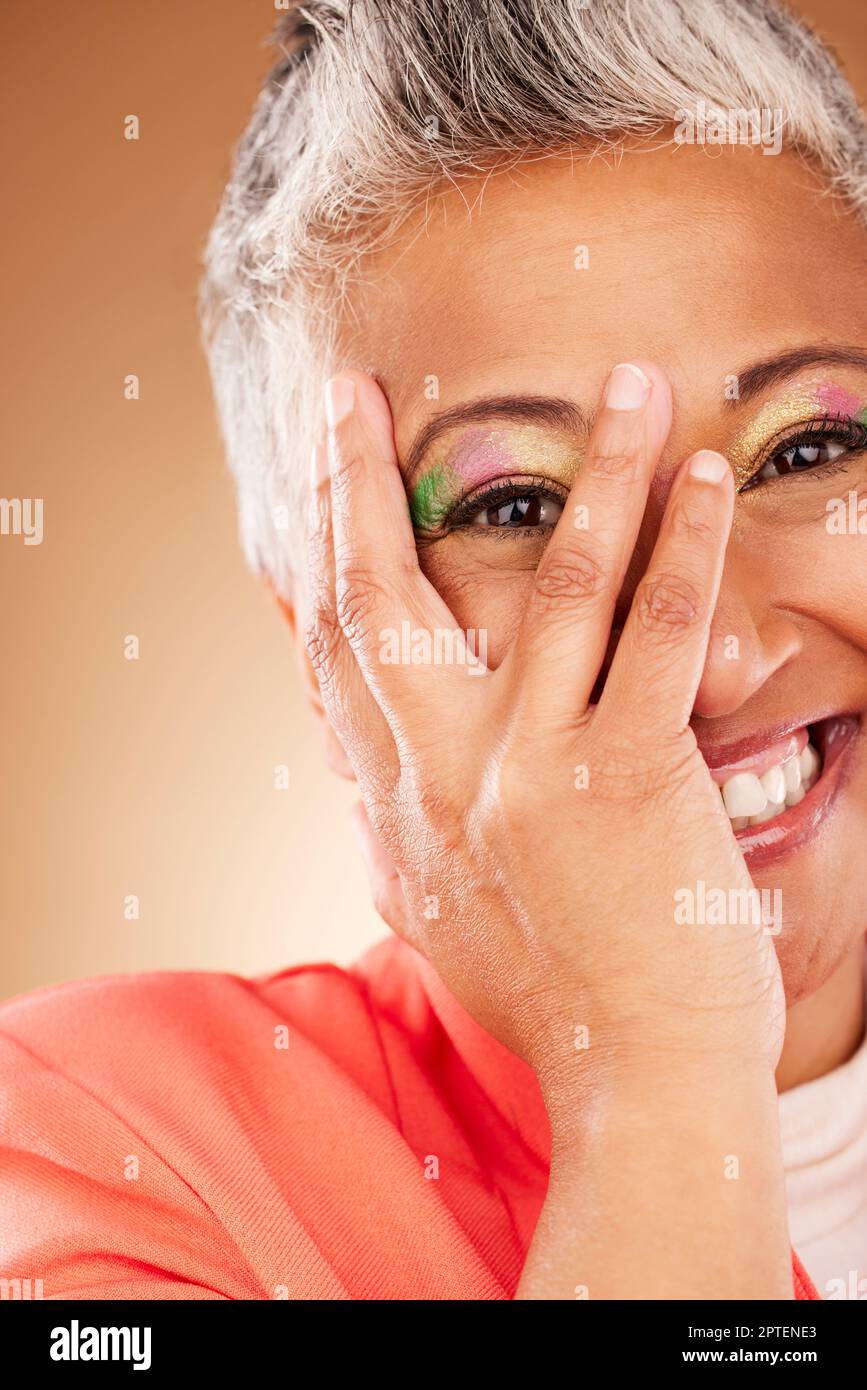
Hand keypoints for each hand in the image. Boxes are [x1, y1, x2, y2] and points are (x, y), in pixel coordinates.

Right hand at [306, 363, 784, 1115]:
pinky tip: (704, 479)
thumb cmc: (550, 999)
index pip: (329, 661)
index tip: (301, 494)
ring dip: (596, 470)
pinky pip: (658, 634)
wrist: (635, 1083)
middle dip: (355, 486)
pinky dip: (685, 546)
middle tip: (350, 396)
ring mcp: (533, 769)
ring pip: (554, 584)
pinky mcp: (628, 776)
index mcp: (395, 809)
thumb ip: (394, 828)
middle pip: (382, 599)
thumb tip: (359, 769)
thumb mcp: (435, 913)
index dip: (307, 565)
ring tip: (626, 384)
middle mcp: (443, 776)